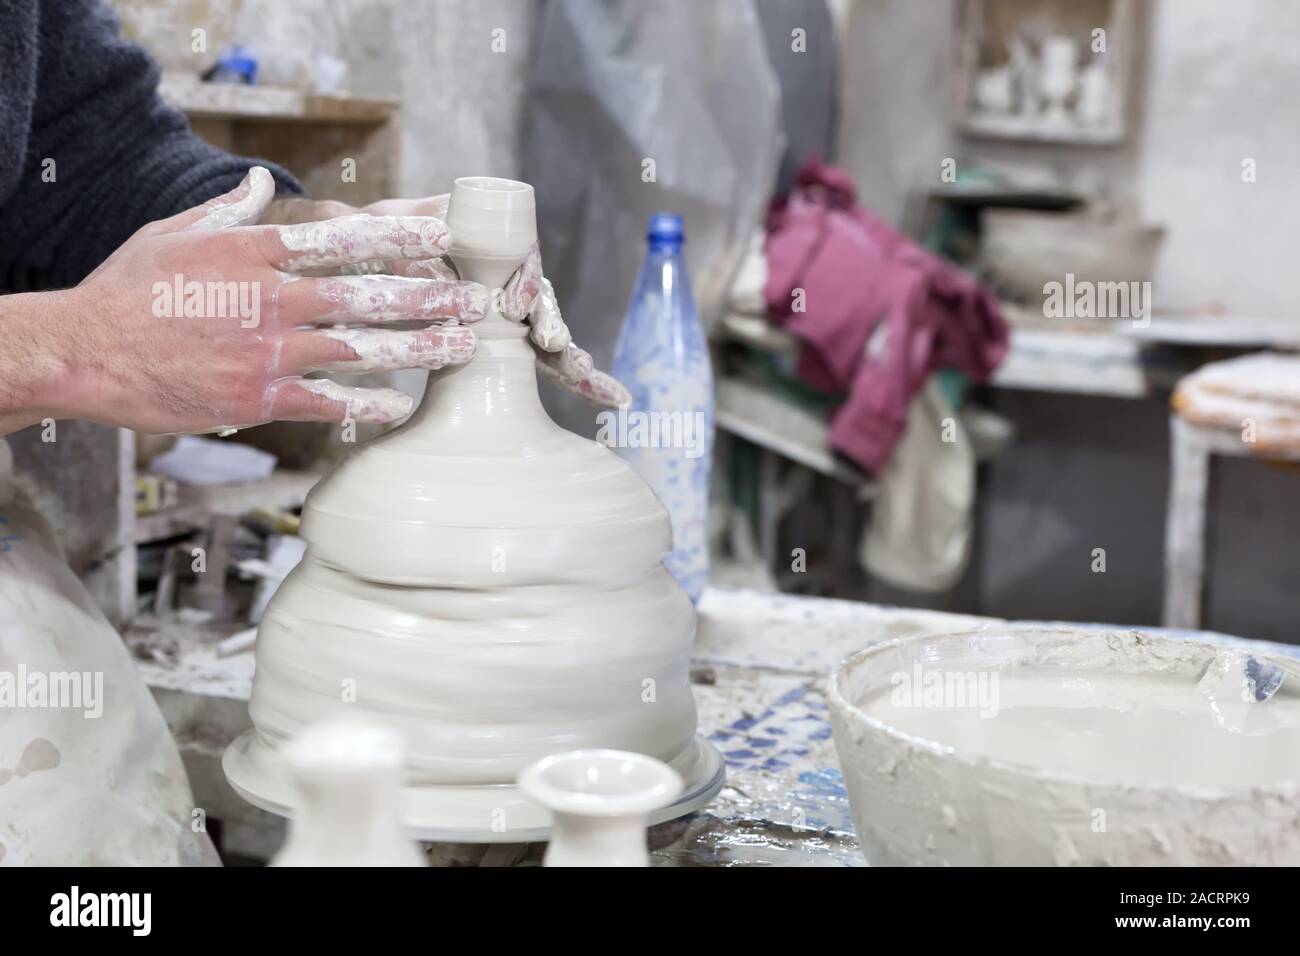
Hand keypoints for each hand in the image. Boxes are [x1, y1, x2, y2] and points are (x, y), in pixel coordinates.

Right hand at [61, 168, 486, 432]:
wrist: (84, 352)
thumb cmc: (127, 291)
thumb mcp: (174, 233)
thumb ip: (229, 210)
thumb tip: (263, 183)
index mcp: (255, 252)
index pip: (342, 238)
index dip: (399, 236)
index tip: (443, 235)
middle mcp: (272, 299)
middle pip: (368, 294)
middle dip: (429, 295)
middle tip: (475, 298)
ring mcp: (268, 350)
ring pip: (361, 348)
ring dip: (418, 347)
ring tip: (461, 347)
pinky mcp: (257, 396)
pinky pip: (327, 401)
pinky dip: (367, 404)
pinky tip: (402, 406)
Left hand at [265, 194, 630, 408]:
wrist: (350, 262)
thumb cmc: (365, 240)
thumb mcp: (380, 226)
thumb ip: (403, 224)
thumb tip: (436, 225)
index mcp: (480, 254)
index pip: (519, 265)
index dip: (525, 283)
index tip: (520, 304)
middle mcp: (500, 286)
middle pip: (540, 306)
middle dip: (556, 328)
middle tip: (559, 348)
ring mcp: (506, 321)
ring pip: (548, 339)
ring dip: (573, 358)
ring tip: (588, 376)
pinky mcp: (504, 353)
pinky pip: (544, 367)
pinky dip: (578, 378)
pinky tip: (612, 398)